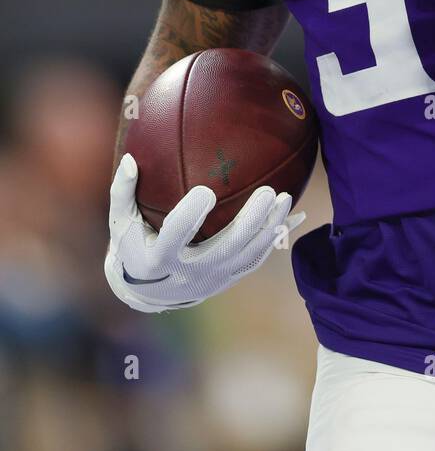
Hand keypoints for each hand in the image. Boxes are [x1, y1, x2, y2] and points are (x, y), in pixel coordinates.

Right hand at [104, 153, 305, 313]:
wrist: (149, 291)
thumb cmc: (134, 244)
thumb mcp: (121, 222)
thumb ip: (123, 192)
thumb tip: (130, 160)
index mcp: (159, 259)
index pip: (175, 237)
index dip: (190, 217)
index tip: (206, 191)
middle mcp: (190, 273)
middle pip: (226, 248)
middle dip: (249, 222)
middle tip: (267, 192)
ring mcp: (214, 278)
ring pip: (248, 255)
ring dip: (270, 229)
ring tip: (285, 198)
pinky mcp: (230, 278)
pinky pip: (258, 258)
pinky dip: (278, 238)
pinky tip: (297, 216)